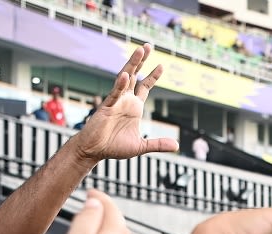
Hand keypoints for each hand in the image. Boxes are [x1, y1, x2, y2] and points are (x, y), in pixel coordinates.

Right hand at [71, 45, 179, 161]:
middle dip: (142, 61)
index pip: (144, 87)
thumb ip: (158, 144)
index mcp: (133, 107)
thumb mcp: (141, 146)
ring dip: (132, 64)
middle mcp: (125, 101)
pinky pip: (114, 94)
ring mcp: (116, 102)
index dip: (152, 76)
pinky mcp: (107, 107)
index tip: (161, 65)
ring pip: (125, 78)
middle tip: (148, 45)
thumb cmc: (114, 147)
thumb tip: (176, 145)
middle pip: (135, 76)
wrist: (95, 151)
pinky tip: (126, 75)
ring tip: (140, 50)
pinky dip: (120, 85)